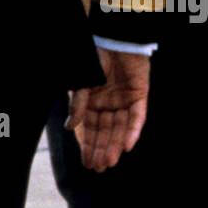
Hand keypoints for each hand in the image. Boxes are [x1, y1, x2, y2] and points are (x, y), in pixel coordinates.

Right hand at [65, 48, 150, 171]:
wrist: (115, 38)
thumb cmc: (95, 58)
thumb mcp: (82, 85)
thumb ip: (78, 106)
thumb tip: (68, 128)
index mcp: (93, 102)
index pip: (90, 129)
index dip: (88, 145)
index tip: (86, 162)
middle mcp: (109, 104)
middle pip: (105, 131)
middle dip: (101, 149)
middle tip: (98, 168)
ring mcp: (124, 101)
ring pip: (120, 128)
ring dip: (115, 145)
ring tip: (109, 162)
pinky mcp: (139, 96)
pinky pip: (137, 117)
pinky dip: (132, 131)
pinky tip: (126, 146)